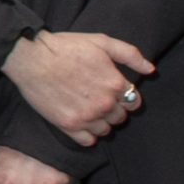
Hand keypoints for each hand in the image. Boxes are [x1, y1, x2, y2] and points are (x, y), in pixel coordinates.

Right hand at [1, 31, 151, 146]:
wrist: (31, 57)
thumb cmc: (66, 46)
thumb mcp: (101, 41)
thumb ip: (130, 54)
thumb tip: (151, 70)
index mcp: (116, 84)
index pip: (134, 103)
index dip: (125, 98)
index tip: (112, 92)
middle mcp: (105, 104)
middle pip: (120, 118)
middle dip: (112, 109)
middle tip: (96, 98)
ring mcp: (87, 117)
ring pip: (105, 130)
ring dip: (100, 122)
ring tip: (86, 109)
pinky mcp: (69, 126)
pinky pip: (88, 141)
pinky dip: (87, 135)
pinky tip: (79, 120)